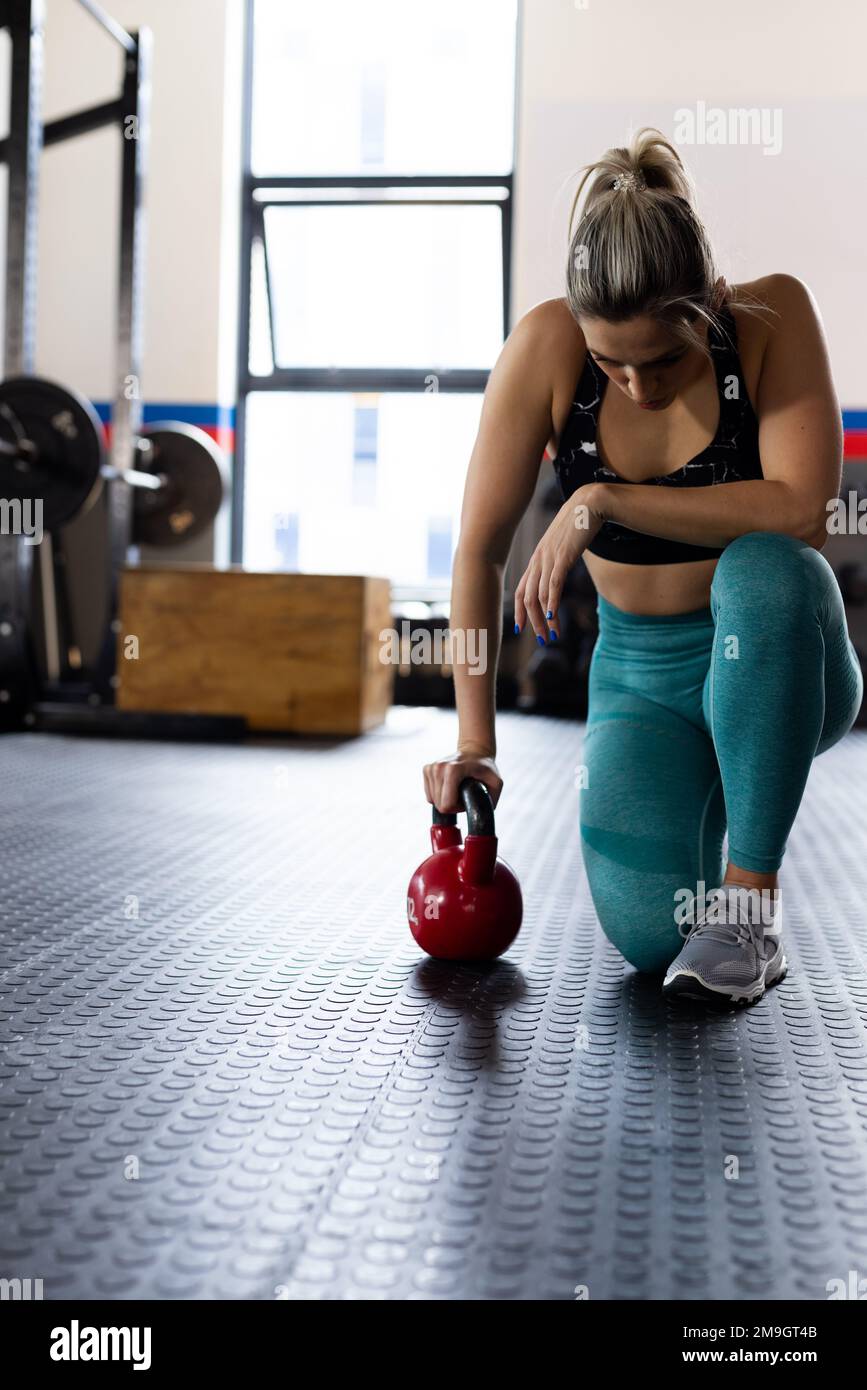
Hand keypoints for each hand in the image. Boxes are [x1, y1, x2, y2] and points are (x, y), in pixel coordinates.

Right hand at [423, 745, 502, 813]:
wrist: (474, 750)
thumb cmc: (486, 768)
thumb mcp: (496, 783)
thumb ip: (491, 800)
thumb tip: (480, 816)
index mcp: (453, 769)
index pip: (447, 805)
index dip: (458, 808)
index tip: (466, 799)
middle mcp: (439, 767)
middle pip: (439, 805)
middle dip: (452, 805)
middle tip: (463, 795)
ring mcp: (431, 767)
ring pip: (432, 801)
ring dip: (445, 800)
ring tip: (457, 789)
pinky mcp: (426, 769)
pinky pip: (429, 795)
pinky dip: (439, 795)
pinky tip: (449, 786)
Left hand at [515, 483, 604, 641]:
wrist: (590, 502)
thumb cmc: (579, 523)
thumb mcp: (564, 544)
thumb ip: (558, 558)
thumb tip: (559, 570)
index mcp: (538, 557)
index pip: (522, 588)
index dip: (519, 610)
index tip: (520, 628)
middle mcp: (539, 559)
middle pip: (528, 597)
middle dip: (533, 622)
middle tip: (542, 640)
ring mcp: (550, 557)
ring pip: (540, 595)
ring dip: (545, 619)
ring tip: (552, 635)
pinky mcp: (564, 556)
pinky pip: (554, 583)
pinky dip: (551, 602)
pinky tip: (553, 616)